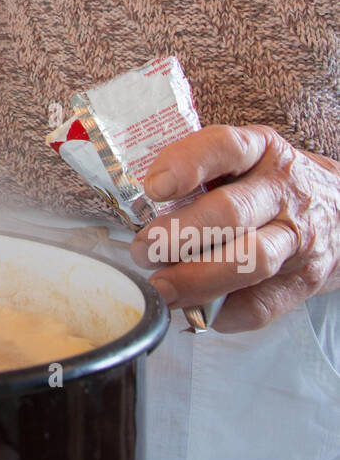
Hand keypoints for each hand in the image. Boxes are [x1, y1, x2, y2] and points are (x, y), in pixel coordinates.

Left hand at [129, 124, 339, 331]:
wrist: (339, 209)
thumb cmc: (269, 185)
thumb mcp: (242, 162)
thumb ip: (199, 177)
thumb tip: (139, 211)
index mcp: (260, 150)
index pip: (224, 148)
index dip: (186, 165)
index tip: (154, 187)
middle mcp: (282, 190)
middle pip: (231, 213)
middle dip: (179, 236)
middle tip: (143, 250)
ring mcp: (297, 236)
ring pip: (250, 260)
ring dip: (197, 278)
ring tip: (162, 286)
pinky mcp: (305, 279)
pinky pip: (262, 303)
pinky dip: (224, 311)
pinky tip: (198, 309)